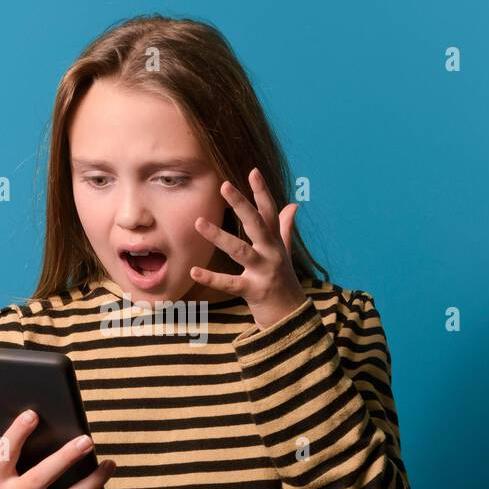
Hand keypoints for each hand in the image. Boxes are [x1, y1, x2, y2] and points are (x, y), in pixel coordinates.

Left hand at [190, 167, 308, 329]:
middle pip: (256, 224)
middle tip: (224, 185)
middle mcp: (272, 254)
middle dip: (240, 204)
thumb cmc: (284, 282)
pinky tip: (194, 270)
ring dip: (219, 236)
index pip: (269, 212)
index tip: (252, 171)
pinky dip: (211, 277)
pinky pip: (230, 283)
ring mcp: (264, 272)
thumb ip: (285, 229)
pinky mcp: (254, 291)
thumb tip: (294, 205)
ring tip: (199, 222)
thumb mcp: (286, 253)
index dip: (262, 191)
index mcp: (276, 243)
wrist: (293, 318)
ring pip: (240, 250)